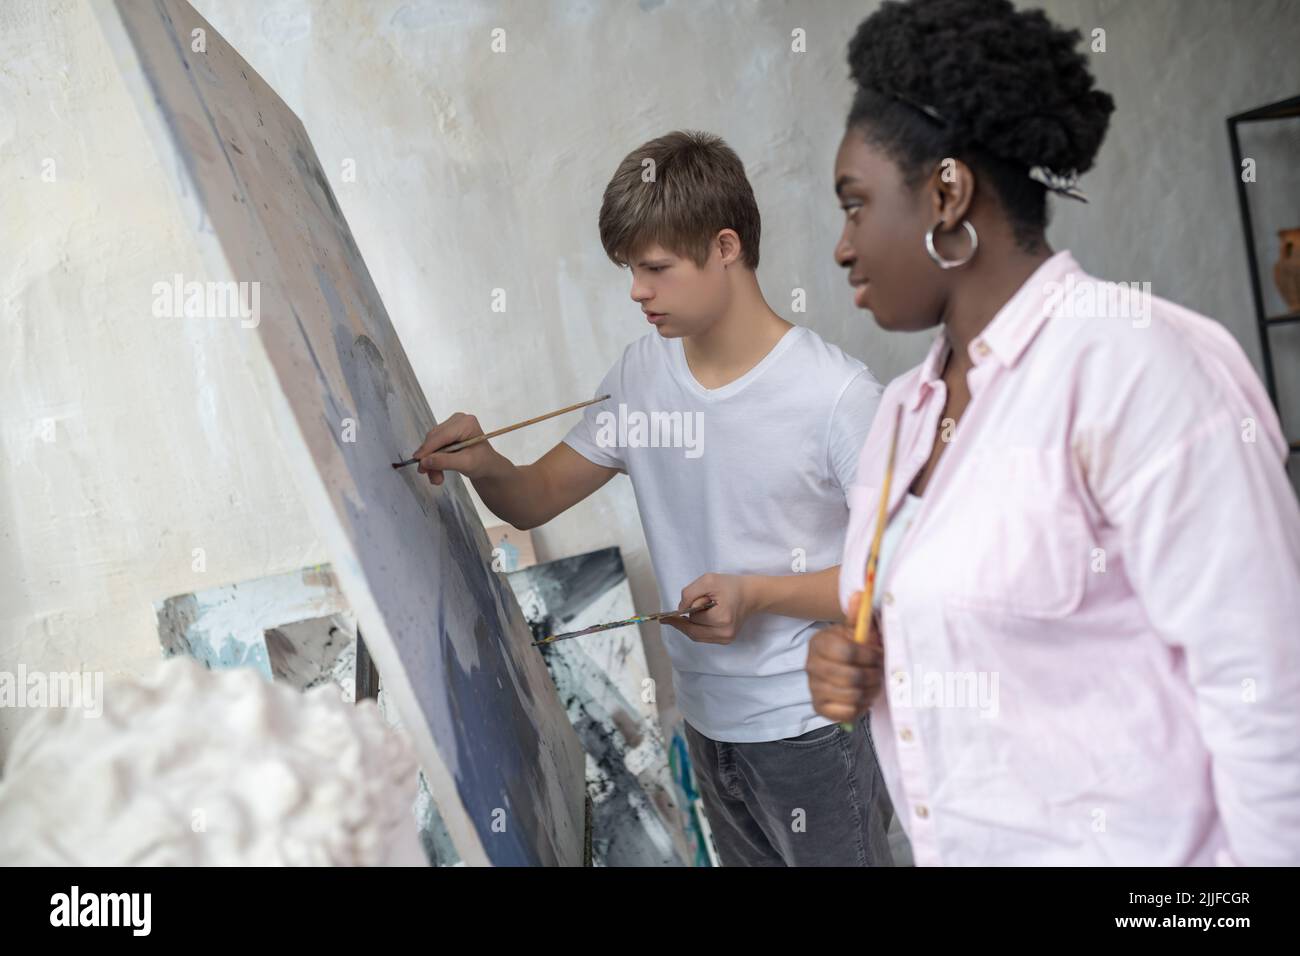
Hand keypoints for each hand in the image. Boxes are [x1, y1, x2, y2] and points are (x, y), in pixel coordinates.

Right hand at [411, 413, 499, 485]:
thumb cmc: (482, 463)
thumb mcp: (465, 464)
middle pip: (435, 438)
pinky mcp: (447, 432)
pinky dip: (434, 459)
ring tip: (437, 479)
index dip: (428, 448)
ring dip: (431, 461)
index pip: (442, 435)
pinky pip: (434, 445)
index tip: (417, 461)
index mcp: (466, 423)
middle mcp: (457, 420)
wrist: (487, 466)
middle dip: (430, 458)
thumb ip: (445, 461)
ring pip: (432, 443)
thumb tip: (424, 461)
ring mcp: (452, 425)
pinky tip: (437, 471)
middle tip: (428, 475)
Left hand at [662, 573, 753, 644]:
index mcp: (722, 618)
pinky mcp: (726, 640)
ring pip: (697, 636)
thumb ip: (690, 594)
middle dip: (682, 623)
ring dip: (689, 627)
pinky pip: (704, 637)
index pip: (694, 618)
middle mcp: (725, 633)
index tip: (663, 618)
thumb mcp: (708, 581)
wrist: (751, 595)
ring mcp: (726, 638)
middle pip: (693, 632)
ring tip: (680, 618)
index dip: (681, 615)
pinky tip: (692, 621)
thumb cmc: (730, 586)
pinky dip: (696, 629)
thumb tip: (680, 610)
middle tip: (669, 618)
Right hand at [806, 591, 883, 722]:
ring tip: (874, 684)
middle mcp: (811, 666)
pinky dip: (859, 707)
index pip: (847, 652)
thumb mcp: (857, 631)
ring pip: (851, 696)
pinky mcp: (819, 707)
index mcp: (819, 643)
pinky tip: (863, 697)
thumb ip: (859, 616)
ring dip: (869, 692)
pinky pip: (845, 713)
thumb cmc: (853, 647)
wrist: (843, 667)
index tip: (879, 654)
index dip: (869, 656)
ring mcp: (813, 688)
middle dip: (873, 676)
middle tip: (880, 672)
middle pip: (850, 677)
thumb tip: (860, 594)